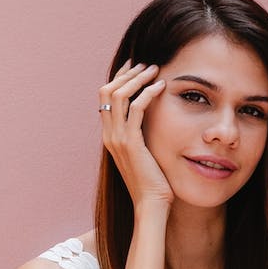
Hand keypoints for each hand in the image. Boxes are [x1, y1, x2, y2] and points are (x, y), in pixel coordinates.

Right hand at [99, 61, 175, 207]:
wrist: (150, 204)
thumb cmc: (152, 182)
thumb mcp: (143, 153)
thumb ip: (140, 135)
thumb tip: (150, 119)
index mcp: (109, 136)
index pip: (105, 98)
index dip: (119, 78)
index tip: (136, 67)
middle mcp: (109, 135)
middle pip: (107, 91)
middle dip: (127, 73)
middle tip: (147, 64)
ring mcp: (118, 139)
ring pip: (119, 95)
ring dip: (137, 78)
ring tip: (155, 69)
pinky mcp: (131, 142)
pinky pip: (137, 108)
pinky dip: (148, 92)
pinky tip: (162, 86)